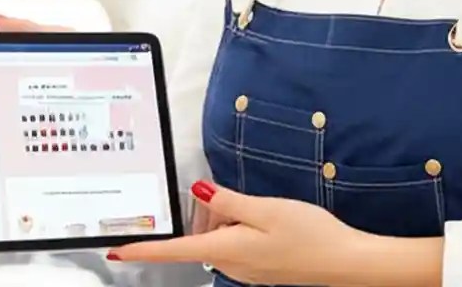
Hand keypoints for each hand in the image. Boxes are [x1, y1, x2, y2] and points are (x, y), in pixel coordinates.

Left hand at [110, 182, 368, 285]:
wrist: (346, 264)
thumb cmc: (310, 236)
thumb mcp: (267, 210)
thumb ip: (229, 202)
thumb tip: (198, 193)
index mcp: (226, 250)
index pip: (173, 251)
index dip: (142, 250)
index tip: (116, 251)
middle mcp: (230, 264)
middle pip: (199, 238)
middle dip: (207, 216)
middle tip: (230, 196)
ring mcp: (246, 269)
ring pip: (219, 240)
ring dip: (228, 221)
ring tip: (261, 210)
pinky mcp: (260, 268)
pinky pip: (238, 246)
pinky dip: (242, 229)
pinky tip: (268, 222)